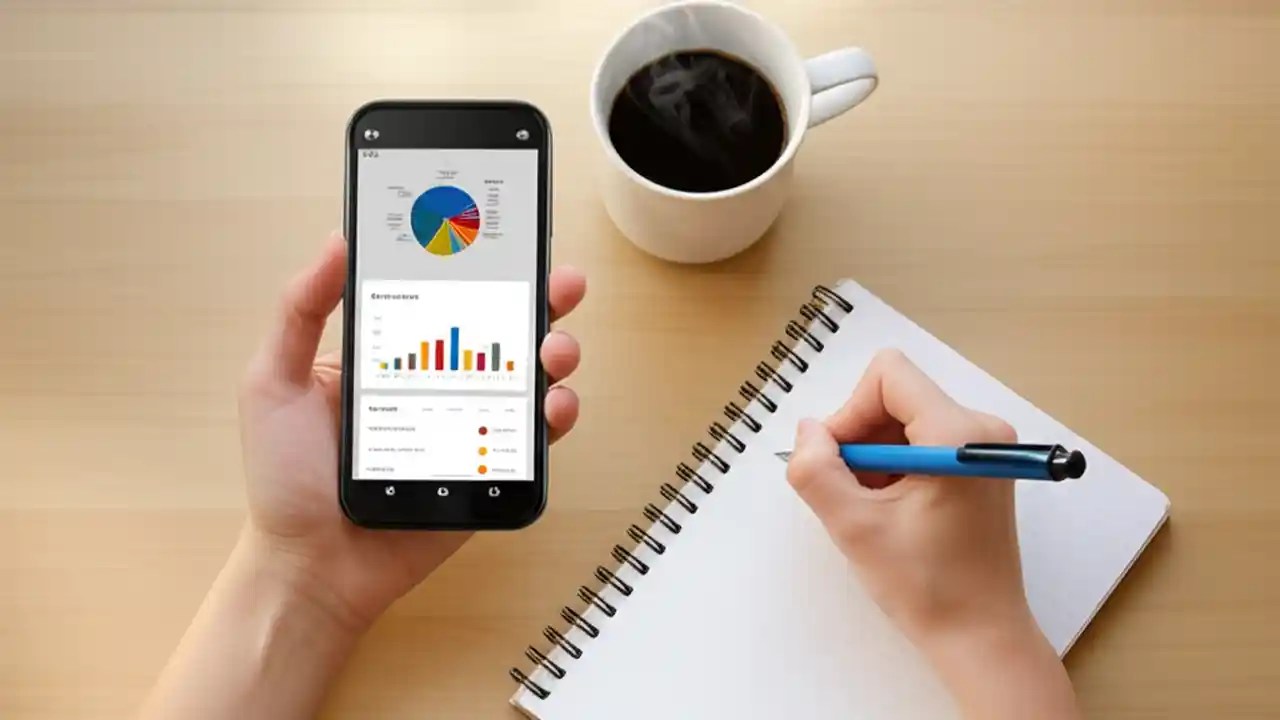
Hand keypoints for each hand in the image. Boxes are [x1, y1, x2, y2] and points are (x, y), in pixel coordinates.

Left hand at [237, 232, 586, 631]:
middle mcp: (437, 382)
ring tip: (555, 350)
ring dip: (556, 352)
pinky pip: (535, 436)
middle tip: (560, 284)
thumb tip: (337, 241)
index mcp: (391, 353)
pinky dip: (556, 414)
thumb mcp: (274, 380)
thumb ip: (300, 309)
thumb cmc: (285, 478)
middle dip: (541, 299)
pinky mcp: (489, 468)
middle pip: (502, 329)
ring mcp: (468, 424)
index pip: (445, 296)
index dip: (481, 266)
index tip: (505, 239)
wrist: (312, 566)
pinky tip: (553, 405)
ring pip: (529, 376)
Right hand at [786, 349, 1080, 718]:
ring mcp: (986, 447)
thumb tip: (807, 431)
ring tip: (876, 509)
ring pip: (905, 420)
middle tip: (854, 494)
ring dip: (877, 457)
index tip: (840, 462)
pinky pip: (923, 441)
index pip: (888, 375)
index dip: (850, 412)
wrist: (981, 637)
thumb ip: (817, 471)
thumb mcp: (855, 528)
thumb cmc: (928, 588)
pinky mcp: (981, 466)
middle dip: (862, 439)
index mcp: (958, 434)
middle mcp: (981, 429)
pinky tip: (895, 511)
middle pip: (896, 396)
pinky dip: (897, 468)